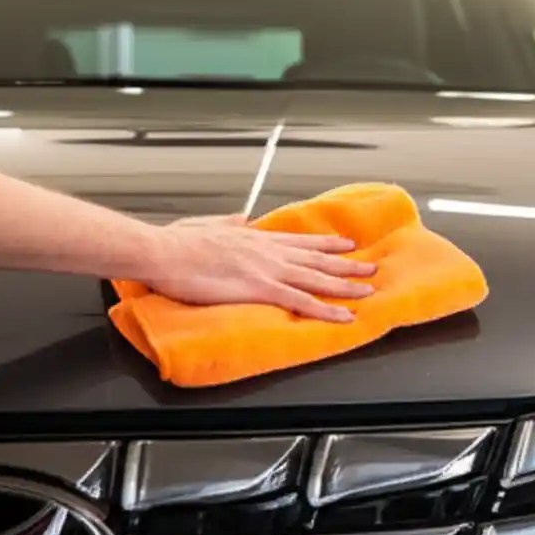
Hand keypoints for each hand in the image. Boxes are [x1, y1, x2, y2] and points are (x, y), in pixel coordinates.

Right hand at [140, 215, 375, 321]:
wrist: (164, 252)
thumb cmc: (178, 242)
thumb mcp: (207, 224)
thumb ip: (229, 222)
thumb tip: (242, 218)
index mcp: (256, 237)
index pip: (300, 241)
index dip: (326, 243)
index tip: (346, 243)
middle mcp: (269, 251)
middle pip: (318, 258)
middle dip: (347, 264)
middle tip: (370, 267)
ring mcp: (269, 269)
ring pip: (318, 278)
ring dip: (347, 285)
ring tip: (368, 290)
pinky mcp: (262, 288)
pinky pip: (303, 301)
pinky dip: (327, 309)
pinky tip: (345, 315)